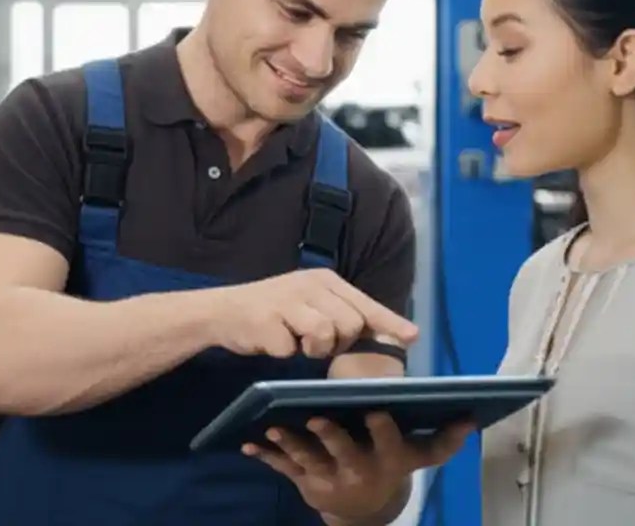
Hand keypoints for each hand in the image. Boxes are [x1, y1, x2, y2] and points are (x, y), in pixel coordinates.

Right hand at [207, 269, 417, 358]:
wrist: (223, 311)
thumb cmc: (273, 311)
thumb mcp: (310, 304)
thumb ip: (342, 315)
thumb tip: (381, 333)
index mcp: (324, 280)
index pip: (365, 303)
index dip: (389, 322)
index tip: (412, 337)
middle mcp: (309, 286)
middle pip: (349, 324)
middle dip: (337, 342)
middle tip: (314, 341)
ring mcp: (287, 301)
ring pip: (325, 335)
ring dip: (312, 349)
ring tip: (294, 340)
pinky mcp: (267, 321)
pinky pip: (290, 350)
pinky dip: (282, 353)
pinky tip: (271, 341)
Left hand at [243, 413, 473, 522]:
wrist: (363, 510)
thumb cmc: (392, 467)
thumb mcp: (418, 458)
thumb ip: (443, 440)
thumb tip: (472, 418)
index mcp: (386, 459)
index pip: (387, 442)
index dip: (381, 430)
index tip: (375, 409)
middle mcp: (357, 469)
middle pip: (343, 451)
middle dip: (330, 436)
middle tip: (317, 417)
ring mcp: (327, 476)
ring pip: (307, 458)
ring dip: (290, 444)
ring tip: (274, 428)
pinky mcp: (303, 480)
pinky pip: (282, 468)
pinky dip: (264, 455)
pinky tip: (246, 443)